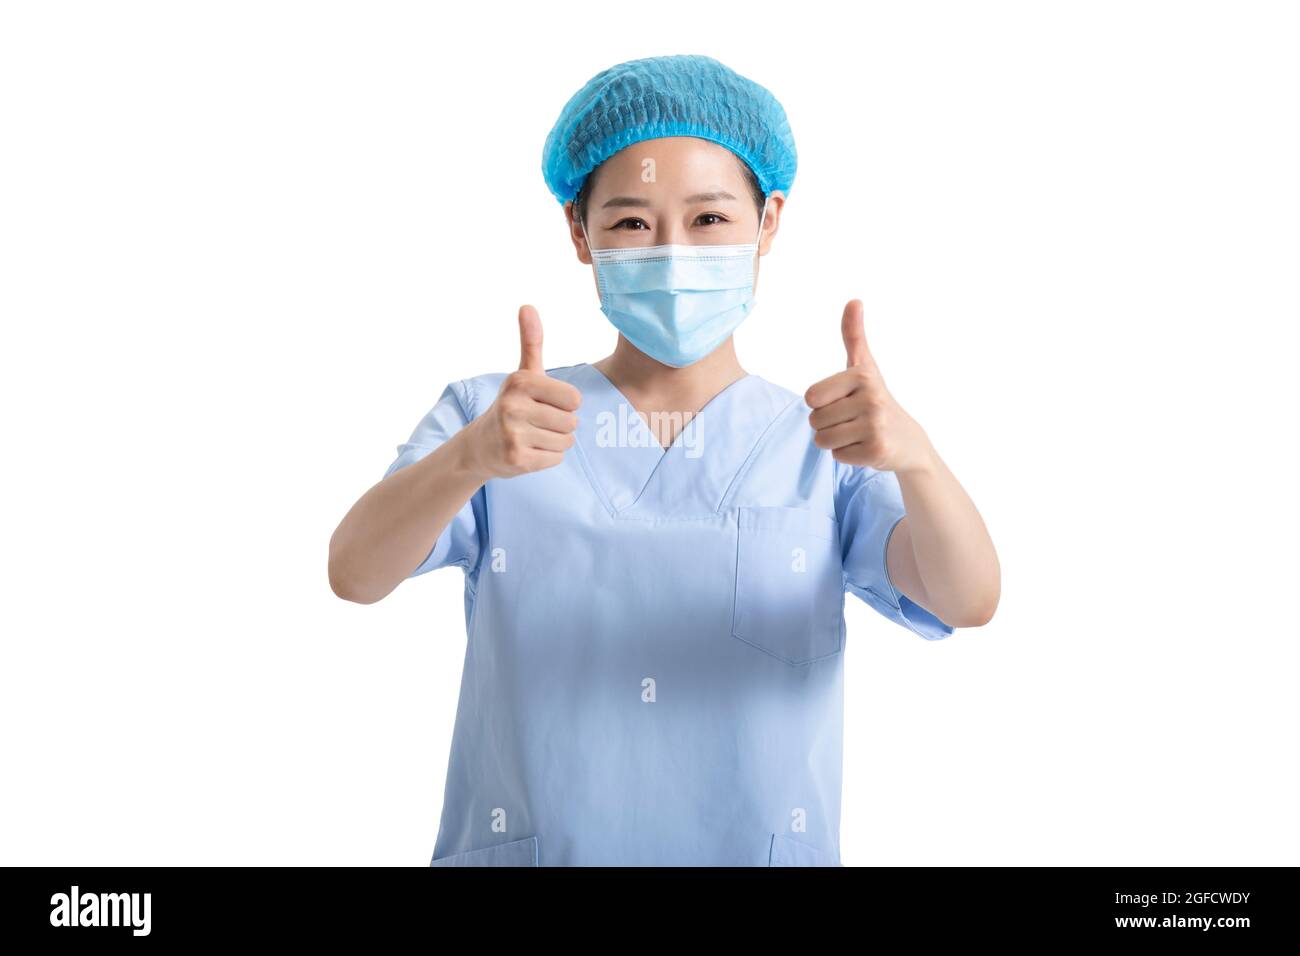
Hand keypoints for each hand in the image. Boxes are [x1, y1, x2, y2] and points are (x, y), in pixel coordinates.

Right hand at [462, 305, 581, 479]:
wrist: (481, 446)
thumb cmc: (512, 406)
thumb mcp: (522, 374)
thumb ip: (531, 342)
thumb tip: (527, 306)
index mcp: (520, 381)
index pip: (574, 398)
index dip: (565, 404)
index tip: (544, 404)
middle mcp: (513, 405)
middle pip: (572, 422)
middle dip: (561, 425)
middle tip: (537, 423)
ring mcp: (513, 433)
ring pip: (565, 442)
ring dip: (555, 443)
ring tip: (533, 437)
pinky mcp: (516, 458)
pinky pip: (555, 459)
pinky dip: (548, 458)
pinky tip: (529, 451)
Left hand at [804, 300, 933, 473]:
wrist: (909, 441)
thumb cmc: (876, 400)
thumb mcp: (865, 367)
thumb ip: (853, 335)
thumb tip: (854, 300)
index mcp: (862, 376)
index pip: (810, 397)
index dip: (821, 403)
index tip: (844, 401)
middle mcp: (871, 399)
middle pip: (814, 420)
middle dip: (827, 425)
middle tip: (852, 421)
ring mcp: (875, 426)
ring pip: (822, 440)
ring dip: (835, 441)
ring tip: (857, 433)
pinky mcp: (876, 451)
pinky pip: (837, 456)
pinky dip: (847, 455)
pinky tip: (866, 447)